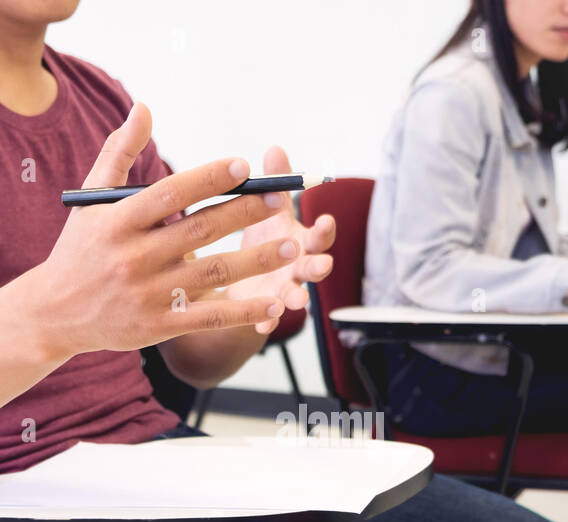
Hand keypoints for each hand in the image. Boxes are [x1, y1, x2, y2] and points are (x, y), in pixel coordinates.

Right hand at [37, 103, 297, 357]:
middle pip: (200, 231)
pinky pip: (208, 318)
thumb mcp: (91, 200)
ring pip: (212, 274)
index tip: (244, 166)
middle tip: (282, 200)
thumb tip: (144, 107)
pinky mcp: (158, 327)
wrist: (53, 313)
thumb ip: (118, 152)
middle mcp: (134, 257)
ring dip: (255, 261)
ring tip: (292, 247)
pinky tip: (274, 303)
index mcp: (119, 221)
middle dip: (245, 213)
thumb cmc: (80, 250)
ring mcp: (147, 294)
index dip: (209, 178)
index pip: (171, 194)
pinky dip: (242, 312)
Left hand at [227, 145, 335, 333]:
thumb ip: (275, 184)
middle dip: (320, 265)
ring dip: (299, 299)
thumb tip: (275, 149)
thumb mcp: (269, 209)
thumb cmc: (262, 235)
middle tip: (323, 265)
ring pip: (297, 295)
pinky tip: (262, 326)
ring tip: (299, 303)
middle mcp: (298, 266)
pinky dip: (267, 322)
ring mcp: (284, 289)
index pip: (319, 234)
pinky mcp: (265, 308)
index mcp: (300, 239)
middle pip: (315, 266)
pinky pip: (269, 318)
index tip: (324, 220)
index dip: (323, 229)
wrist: (242, 272)